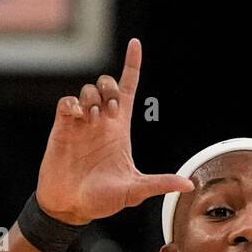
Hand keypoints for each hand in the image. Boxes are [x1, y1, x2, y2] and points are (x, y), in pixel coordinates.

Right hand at [35, 38, 193, 224]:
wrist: (71, 207)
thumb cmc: (102, 200)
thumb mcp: (135, 191)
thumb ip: (159, 183)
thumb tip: (189, 185)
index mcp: (120, 130)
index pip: (129, 89)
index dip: (132, 65)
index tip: (135, 44)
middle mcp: (101, 122)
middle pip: (108, 84)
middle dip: (111, 88)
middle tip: (112, 111)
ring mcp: (81, 124)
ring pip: (88, 90)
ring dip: (93, 99)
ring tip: (93, 120)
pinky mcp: (62, 128)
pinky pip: (67, 102)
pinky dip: (73, 104)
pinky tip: (78, 118)